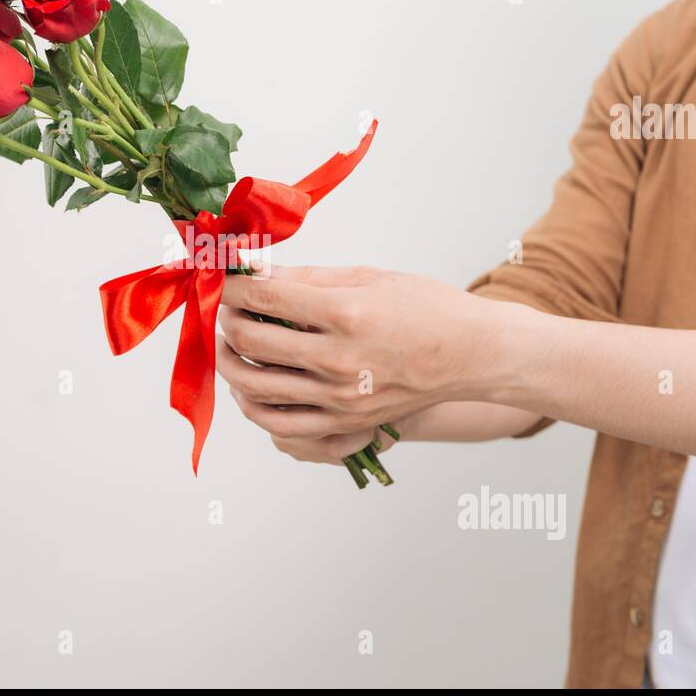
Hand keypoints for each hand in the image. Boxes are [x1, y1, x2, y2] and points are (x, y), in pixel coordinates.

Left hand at [215, 264, 506, 448]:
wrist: (471, 355)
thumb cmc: (425, 308)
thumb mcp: (368, 277)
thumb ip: (308, 277)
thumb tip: (258, 271)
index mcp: (346, 313)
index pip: (264, 298)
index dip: (232, 287)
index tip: (224, 280)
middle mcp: (339, 359)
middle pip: (252, 341)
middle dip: (226, 320)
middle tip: (224, 309)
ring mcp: (340, 398)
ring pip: (256, 386)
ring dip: (229, 362)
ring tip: (228, 346)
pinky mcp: (344, 422)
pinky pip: (281, 424)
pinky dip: (253, 405)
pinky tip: (248, 387)